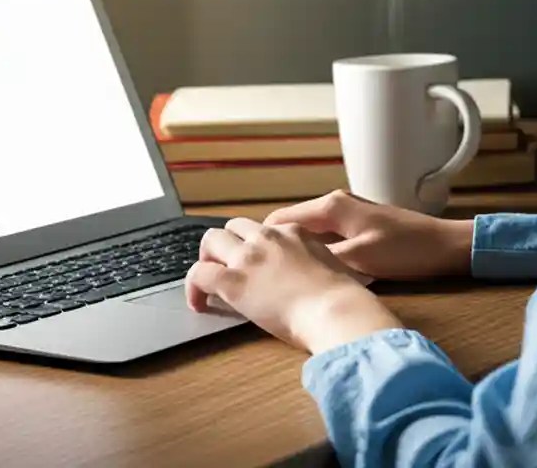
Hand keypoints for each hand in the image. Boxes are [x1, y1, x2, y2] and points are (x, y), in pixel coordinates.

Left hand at [185, 218, 402, 353]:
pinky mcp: (232, 281)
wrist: (335, 310)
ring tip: (207, 280)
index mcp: (294, 232)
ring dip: (207, 258)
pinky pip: (199, 275)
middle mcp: (268, 238)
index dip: (254, 244)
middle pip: (233, 226)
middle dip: (226, 244)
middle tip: (225, 266)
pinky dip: (193, 288)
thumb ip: (317, 264)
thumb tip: (314, 278)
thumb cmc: (343, 299)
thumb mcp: (334, 266)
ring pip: (211, 240)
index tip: (254, 260)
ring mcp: (248, 257)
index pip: (264, 229)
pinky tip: (199, 304)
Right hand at [264, 190, 473, 280]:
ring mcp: (348, 213)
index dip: (262, 240)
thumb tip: (290, 267)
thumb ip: (323, 259)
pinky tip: (314, 270)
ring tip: (282, 274)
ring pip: (307, 231)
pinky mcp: (358, 225)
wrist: (445, 246)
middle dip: (275, 246)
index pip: (281, 218)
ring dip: (295, 249)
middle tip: (262, 272)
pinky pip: (324, 236)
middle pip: (291, 224)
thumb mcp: (361, 260)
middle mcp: (336, 204)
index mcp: (331, 207)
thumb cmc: (406, 250)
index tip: (249, 262)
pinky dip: (314, 250)